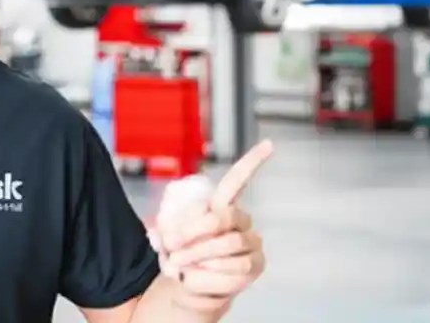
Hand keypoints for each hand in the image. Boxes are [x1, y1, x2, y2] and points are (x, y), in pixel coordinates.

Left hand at [153, 140, 272, 315]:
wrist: (190, 285)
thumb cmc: (180, 255)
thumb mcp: (164, 239)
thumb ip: (162, 230)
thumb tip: (159, 233)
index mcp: (220, 205)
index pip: (238, 179)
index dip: (253, 161)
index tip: (270, 144)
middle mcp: (241, 220)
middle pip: (219, 218)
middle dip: (190, 232)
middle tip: (170, 245)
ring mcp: (251, 242)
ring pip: (226, 244)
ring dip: (196, 255)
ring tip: (178, 263)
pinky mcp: (256, 264)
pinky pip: (234, 268)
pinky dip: (208, 273)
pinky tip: (196, 275)